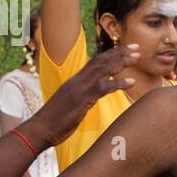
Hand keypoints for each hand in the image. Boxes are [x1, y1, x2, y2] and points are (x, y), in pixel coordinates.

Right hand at [23, 43, 138, 148]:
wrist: (39, 129)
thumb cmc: (55, 121)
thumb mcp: (71, 104)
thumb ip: (81, 97)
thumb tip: (90, 97)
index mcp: (76, 81)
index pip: (95, 62)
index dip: (111, 55)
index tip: (126, 50)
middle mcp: (78, 80)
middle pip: (101, 61)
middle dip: (119, 52)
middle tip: (136, 47)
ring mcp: (80, 88)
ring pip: (103, 69)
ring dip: (121, 62)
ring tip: (137, 58)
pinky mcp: (82, 99)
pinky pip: (103, 88)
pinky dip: (118, 83)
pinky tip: (132, 82)